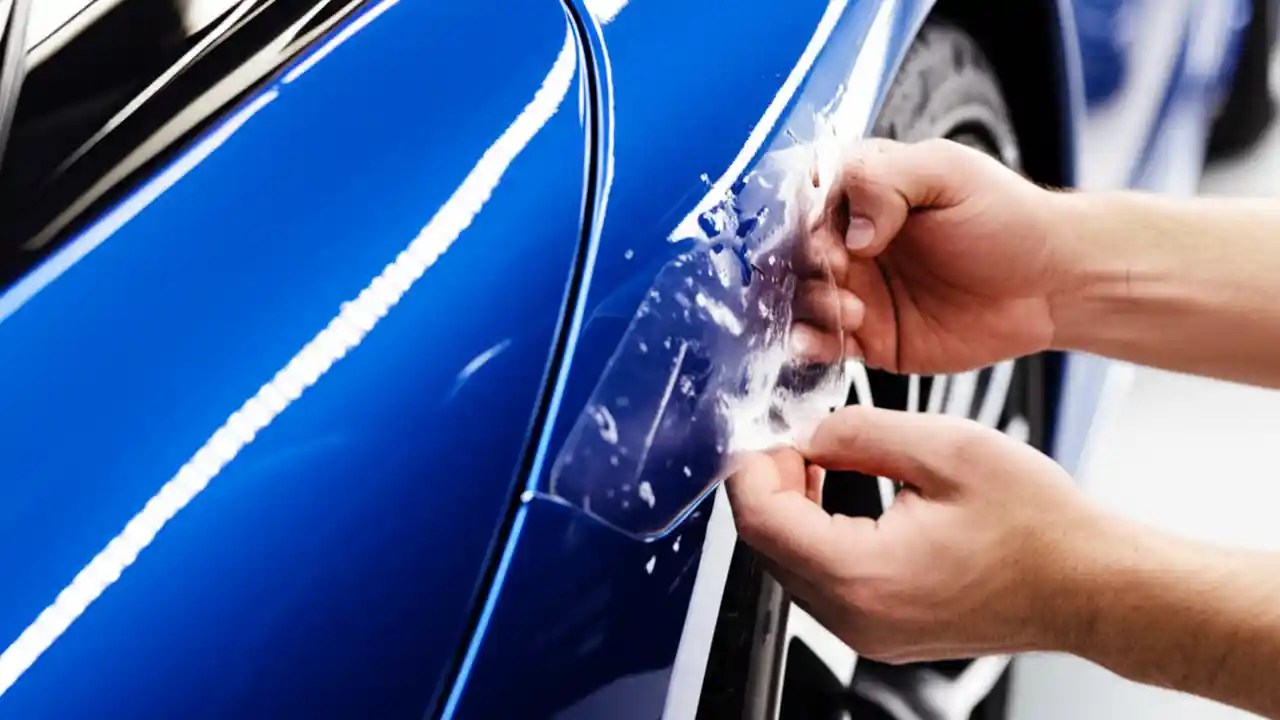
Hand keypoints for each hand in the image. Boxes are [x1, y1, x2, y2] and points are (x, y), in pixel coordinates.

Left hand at [726, 405, 1111, 662]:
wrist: (1092, 583)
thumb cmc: (1039, 527)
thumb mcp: (944, 448)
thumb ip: (858, 433)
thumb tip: (809, 432)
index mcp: (862, 575)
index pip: (760, 521)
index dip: (753, 466)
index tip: (768, 431)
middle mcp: (856, 617)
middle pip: (767, 546)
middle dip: (768, 486)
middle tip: (792, 438)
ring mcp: (868, 633)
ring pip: (790, 566)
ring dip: (790, 511)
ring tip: (816, 461)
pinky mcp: (884, 632)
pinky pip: (823, 584)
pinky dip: (817, 538)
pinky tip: (839, 498)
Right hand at [791, 138, 1066, 373]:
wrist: (1051, 285)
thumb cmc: (1008, 219)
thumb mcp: (949, 174)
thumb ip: (889, 182)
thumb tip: (851, 229)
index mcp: (864, 190)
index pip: (806, 196)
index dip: (806, 218)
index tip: (831, 236)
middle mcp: (850, 239)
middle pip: (795, 252)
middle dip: (807, 266)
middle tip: (841, 271)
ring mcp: (856, 289)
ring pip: (803, 299)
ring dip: (812, 306)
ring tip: (853, 311)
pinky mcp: (868, 337)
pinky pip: (824, 343)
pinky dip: (811, 346)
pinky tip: (819, 344)